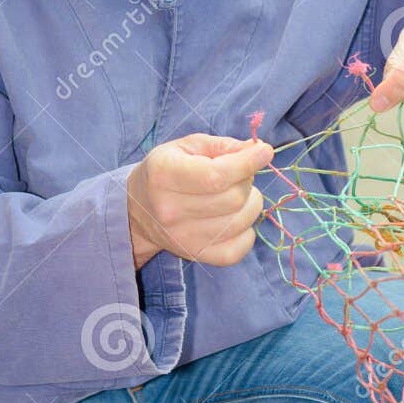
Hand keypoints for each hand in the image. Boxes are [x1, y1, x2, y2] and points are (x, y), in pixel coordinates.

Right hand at [127, 132, 273, 268]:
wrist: (139, 210)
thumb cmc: (168, 170)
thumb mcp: (188, 146)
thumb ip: (223, 146)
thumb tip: (258, 150)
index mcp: (165, 175)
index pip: (215, 176)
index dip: (247, 164)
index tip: (264, 152)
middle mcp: (171, 210)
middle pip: (233, 199)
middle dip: (247, 182)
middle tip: (239, 176)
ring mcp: (183, 238)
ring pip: (240, 222)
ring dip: (250, 205)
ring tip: (237, 195)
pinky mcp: (195, 256)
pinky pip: (237, 250)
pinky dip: (247, 233)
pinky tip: (237, 219)